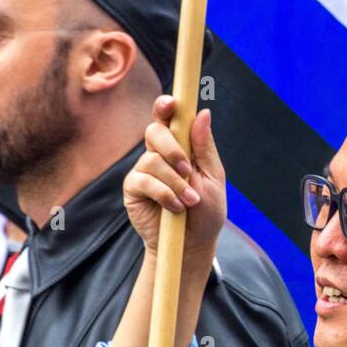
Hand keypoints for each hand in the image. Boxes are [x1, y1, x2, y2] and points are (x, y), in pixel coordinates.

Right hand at [123, 95, 226, 258]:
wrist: (193, 243)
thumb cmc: (206, 210)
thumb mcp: (213, 177)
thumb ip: (204, 147)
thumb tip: (202, 112)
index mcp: (181, 146)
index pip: (169, 118)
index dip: (166, 106)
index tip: (171, 103)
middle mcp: (159, 154)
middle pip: (154, 131)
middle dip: (172, 148)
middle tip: (188, 170)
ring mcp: (144, 171)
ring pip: (151, 159)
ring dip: (174, 181)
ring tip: (189, 200)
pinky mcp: (133, 189)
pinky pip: (143, 181)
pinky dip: (164, 193)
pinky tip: (176, 207)